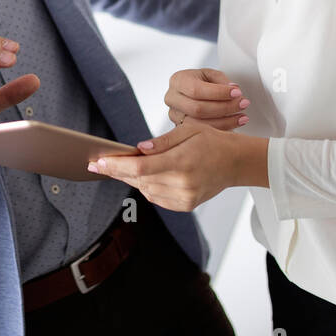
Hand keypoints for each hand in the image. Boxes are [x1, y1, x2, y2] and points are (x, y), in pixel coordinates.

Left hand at [87, 122, 268, 211]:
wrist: (237, 162)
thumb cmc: (213, 142)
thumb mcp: (188, 130)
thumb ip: (161, 141)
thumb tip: (137, 149)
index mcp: (182, 162)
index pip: (140, 167)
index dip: (116, 166)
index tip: (98, 162)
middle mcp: (182, 183)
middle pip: (139, 180)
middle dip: (117, 171)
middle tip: (98, 164)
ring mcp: (184, 197)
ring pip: (146, 190)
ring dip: (131, 179)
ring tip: (119, 168)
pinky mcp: (185, 205)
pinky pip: (157, 198)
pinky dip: (147, 187)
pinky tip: (144, 177)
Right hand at [164, 67, 247, 129]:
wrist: (190, 91)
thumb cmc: (201, 81)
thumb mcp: (211, 75)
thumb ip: (221, 81)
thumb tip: (233, 89)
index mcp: (178, 81)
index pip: (196, 90)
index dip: (218, 93)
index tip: (237, 93)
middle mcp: (172, 99)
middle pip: (198, 109)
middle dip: (224, 108)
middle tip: (243, 104)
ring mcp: (175, 116)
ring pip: (199, 124)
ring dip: (225, 121)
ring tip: (243, 116)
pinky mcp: (181, 128)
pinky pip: (201, 132)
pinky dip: (221, 129)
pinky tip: (235, 123)